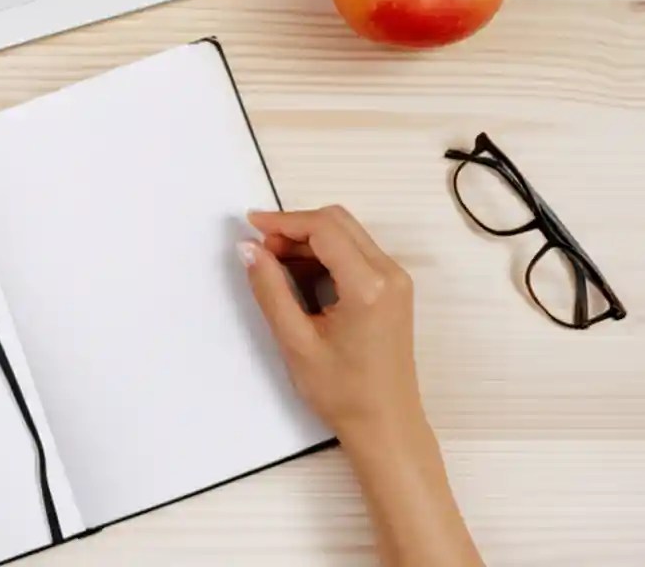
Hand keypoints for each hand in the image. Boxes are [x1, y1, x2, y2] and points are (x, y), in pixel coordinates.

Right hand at [239, 206, 424, 443]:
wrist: (386, 424)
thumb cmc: (343, 393)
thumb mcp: (296, 341)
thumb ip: (270, 289)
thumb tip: (249, 249)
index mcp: (368, 285)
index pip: (324, 228)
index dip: (283, 222)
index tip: (251, 225)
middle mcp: (390, 274)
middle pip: (338, 222)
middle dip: (295, 228)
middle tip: (261, 249)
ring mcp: (396, 280)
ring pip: (347, 235)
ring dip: (309, 241)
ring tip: (275, 266)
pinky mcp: (393, 289)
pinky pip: (357, 254)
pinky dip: (326, 255)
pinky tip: (301, 278)